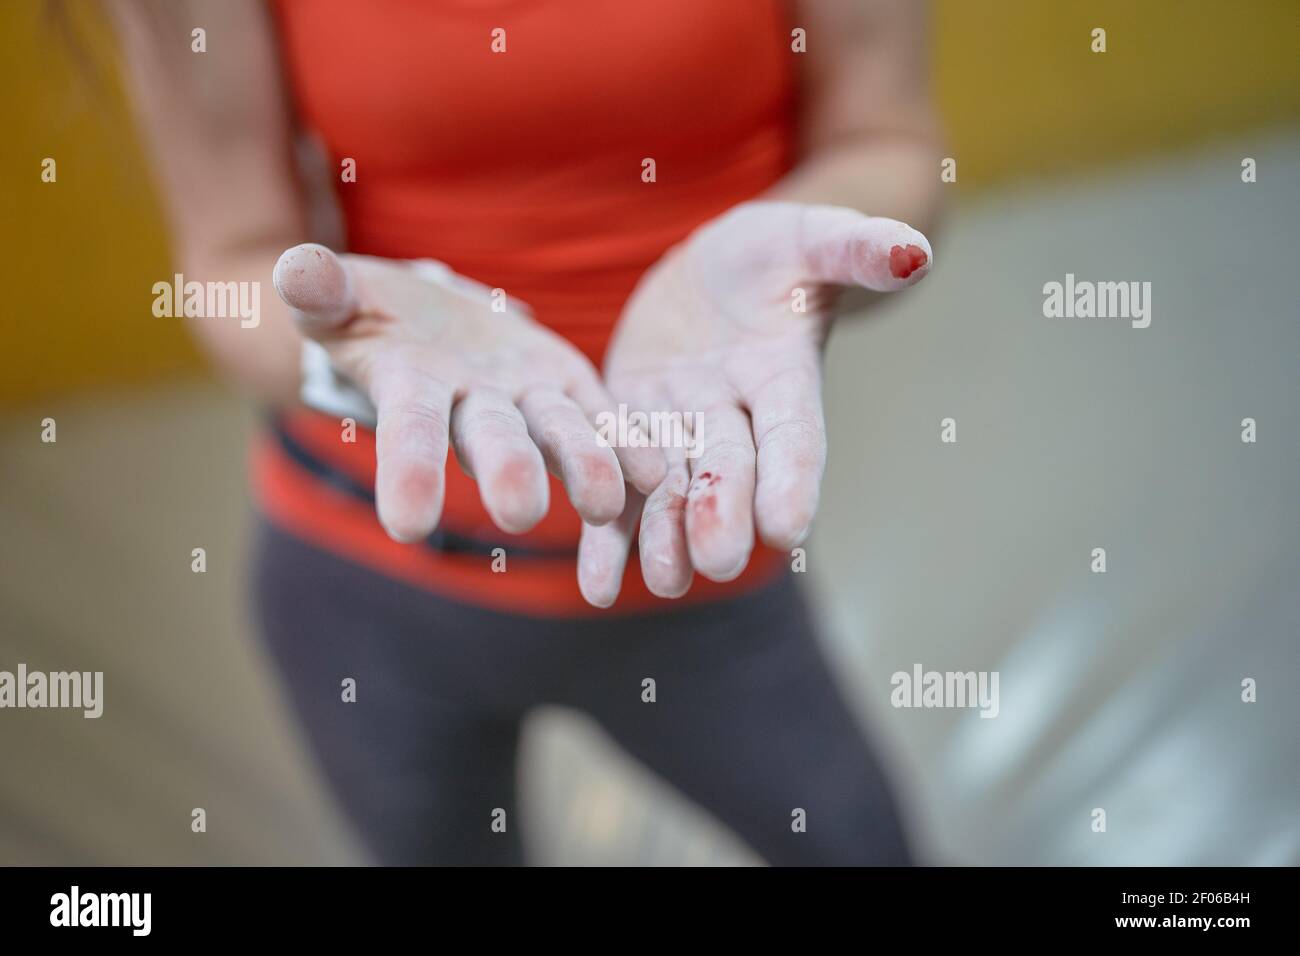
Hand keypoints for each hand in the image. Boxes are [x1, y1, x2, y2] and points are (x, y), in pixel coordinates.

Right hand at [273, 244, 664, 542]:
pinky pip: (605, 420)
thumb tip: (294, 272)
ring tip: (608, 501)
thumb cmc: (366, 314)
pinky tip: (658, 469)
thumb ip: (320, 290)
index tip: (406, 524)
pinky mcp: (571, 391)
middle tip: (519, 513)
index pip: (406, 431)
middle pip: (491, 441)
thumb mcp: (339, 296)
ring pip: (558, 436)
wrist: (426, 329)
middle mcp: (473, 411)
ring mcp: (526, 405)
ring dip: (583, 464)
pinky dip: (629, 445)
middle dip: (505, 472)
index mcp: (412, 387)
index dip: (408, 471)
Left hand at [577, 201, 931, 605]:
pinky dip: (610, 538)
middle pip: (730, 471)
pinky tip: (597, 586)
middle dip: (723, 514)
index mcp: (783, 377)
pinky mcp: (633, 436)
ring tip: (665, 579)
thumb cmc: (771, 253)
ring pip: (673, 491)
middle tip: (717, 561)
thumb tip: (916, 255)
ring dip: (668, 536)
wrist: (710, 275)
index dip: (792, 476)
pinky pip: (619, 490)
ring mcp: (682, 433)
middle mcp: (736, 418)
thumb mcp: (809, 238)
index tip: (788, 526)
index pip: (794, 432)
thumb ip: (856, 249)